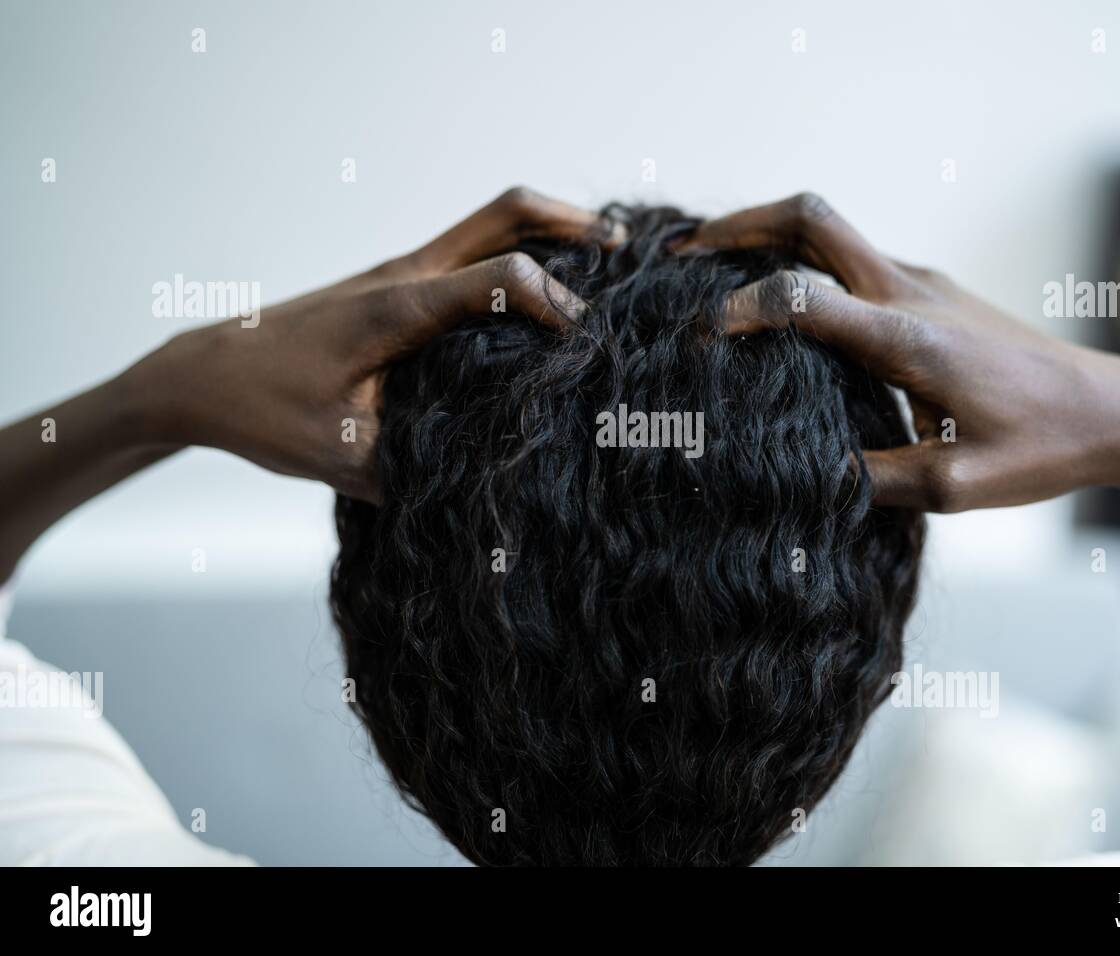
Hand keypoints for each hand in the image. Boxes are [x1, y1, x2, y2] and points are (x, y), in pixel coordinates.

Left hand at [127, 188, 615, 501]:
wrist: (203, 373)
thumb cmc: (263, 410)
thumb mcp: (339, 455)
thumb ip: (415, 467)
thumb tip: (489, 486)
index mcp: (396, 310)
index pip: (498, 277)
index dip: (556, 301)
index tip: (589, 341)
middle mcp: (407, 274)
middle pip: (506, 213)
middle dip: (575, 224)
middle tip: (628, 250)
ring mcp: (402, 271)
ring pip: (493, 222)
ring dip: (552, 232)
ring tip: (605, 267)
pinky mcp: (397, 284)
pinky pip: (473, 249)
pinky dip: (520, 253)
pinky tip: (541, 297)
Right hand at [679, 193, 1119, 511]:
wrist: (1110, 409)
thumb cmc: (1041, 448)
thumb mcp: (956, 487)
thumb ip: (876, 480)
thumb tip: (809, 476)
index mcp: (910, 339)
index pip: (806, 299)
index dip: (745, 309)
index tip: (705, 336)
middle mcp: (910, 294)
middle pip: (810, 218)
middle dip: (739, 227)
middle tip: (685, 256)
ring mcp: (922, 283)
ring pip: (830, 231)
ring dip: (767, 239)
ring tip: (713, 274)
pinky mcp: (931, 292)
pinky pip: (853, 260)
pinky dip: (804, 264)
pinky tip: (784, 306)